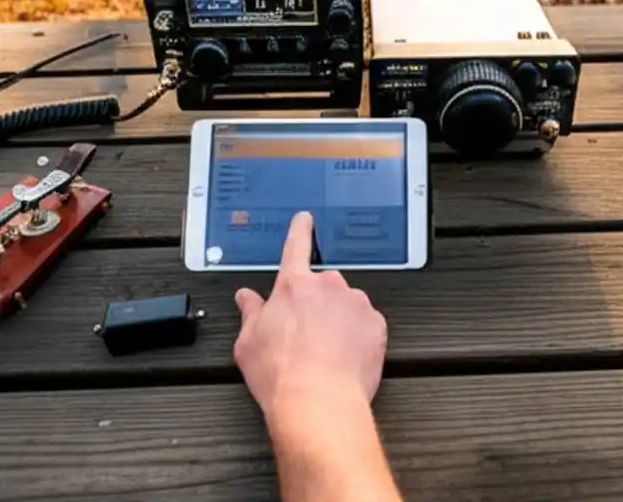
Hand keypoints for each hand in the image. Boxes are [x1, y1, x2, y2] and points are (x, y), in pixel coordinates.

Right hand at [234, 212, 387, 418]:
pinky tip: (344, 357)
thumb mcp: (248, 342)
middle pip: (322, 286)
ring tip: (325, 353)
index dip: (300, 230)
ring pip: (346, 305)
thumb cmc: (281, 375)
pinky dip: (357, 337)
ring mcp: (355, 303)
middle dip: (316, 305)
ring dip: (338, 321)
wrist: (318, 402)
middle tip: (306, 335)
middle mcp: (327, 286)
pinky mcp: (376, 324)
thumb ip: (250, 312)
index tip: (305, 219)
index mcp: (293, 285)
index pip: (295, 246)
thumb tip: (245, 297)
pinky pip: (366, 324)